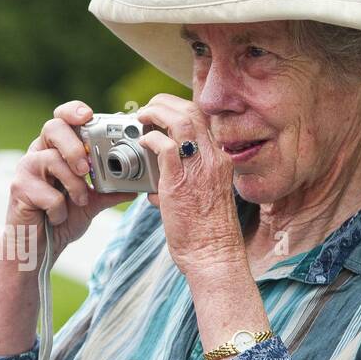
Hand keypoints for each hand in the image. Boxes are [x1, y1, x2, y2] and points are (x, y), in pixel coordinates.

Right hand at [9, 100, 134, 260]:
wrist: (37, 248)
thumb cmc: (60, 220)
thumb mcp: (91, 204)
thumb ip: (110, 192)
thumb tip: (137, 186)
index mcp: (56, 150)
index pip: (62, 119)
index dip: (73, 111)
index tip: (88, 115)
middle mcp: (39, 154)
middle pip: (53, 128)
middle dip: (75, 146)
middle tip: (87, 169)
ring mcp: (26, 169)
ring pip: (52, 160)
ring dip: (74, 186)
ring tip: (79, 202)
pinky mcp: (18, 189)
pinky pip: (48, 194)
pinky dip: (60, 210)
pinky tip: (56, 218)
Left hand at [135, 93, 245, 275]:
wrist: (214, 256)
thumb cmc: (207, 235)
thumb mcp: (205, 199)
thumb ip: (185, 185)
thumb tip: (155, 189)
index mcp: (220, 161)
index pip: (202, 121)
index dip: (179, 110)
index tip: (161, 113)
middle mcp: (213, 159)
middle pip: (192, 111)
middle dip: (165, 103)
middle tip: (146, 110)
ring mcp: (199, 168)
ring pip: (181, 120)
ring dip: (156, 113)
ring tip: (141, 118)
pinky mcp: (181, 181)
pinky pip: (165, 146)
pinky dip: (150, 138)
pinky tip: (142, 142)